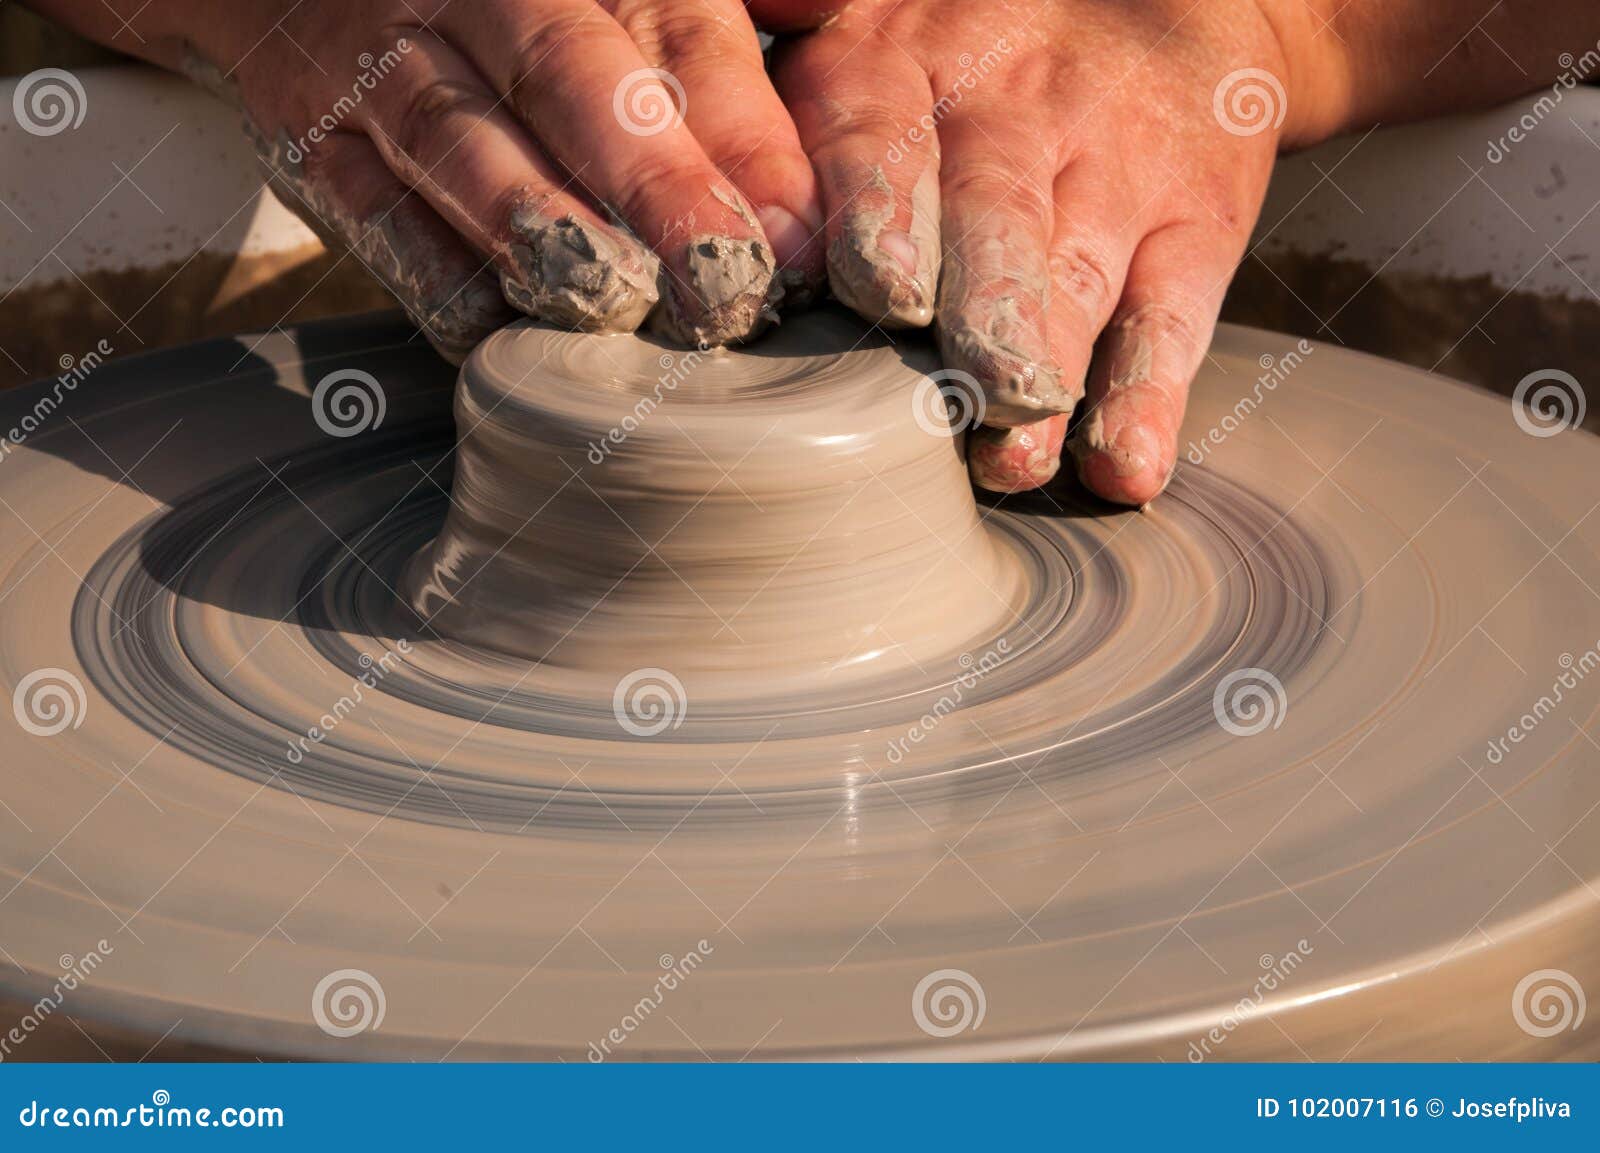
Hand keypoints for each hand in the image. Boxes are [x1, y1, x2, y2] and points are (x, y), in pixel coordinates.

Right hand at [62, 0, 825, 359]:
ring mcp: (391, 68)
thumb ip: (722, 27)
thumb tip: (829, 48)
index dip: (745, 142)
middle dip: (653, 186)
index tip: (802, 247)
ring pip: (461, 142)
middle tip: (720, 289)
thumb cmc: (528, 8)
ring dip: (539, 231)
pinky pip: (371, 209)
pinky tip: (496, 331)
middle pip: (573, 78)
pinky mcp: (318, 143)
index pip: (682, 35)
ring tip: (610, 304)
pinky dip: (432, 273)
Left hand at [753, 0, 1309, 503]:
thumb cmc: (969, 45)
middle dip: (981, 304)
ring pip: (1077, 270)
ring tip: (1021, 456)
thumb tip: (667, 124)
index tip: (880, 292)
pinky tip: (1126, 464)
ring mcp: (1109, 166)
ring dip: (1051, 367)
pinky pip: (1173, 309)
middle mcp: (1007, 108)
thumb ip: (782, 59)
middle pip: (993, 209)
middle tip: (967, 390)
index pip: (881, 135)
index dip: (883, 211)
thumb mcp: (862, 15)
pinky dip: (1151, 393)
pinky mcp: (1193, 221)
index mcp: (897, 62)